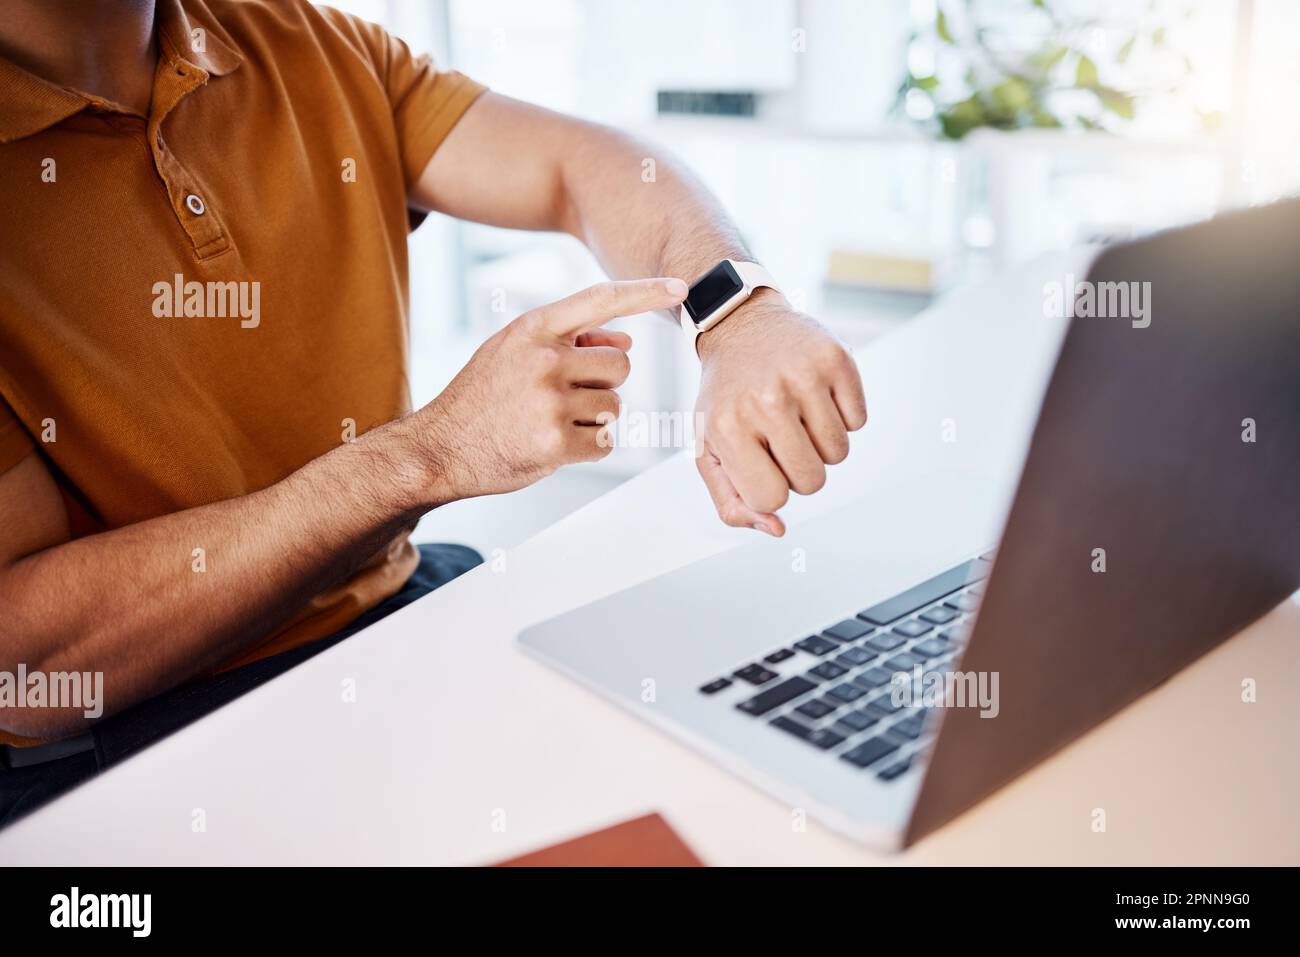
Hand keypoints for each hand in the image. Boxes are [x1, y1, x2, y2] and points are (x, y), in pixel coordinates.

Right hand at [415, 278, 686, 500]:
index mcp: (533, 329)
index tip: (681, 288)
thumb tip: (626, 337)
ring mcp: (551, 402)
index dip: (645, 292)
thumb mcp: (513, 352)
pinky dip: (587, 447)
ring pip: (615, 406)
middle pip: (621, 364)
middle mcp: (545, 359)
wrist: (439, 448)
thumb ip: (568, 340)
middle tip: (563, 397)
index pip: (600, 299)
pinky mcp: (556, 443)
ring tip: (550, 422)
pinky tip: (552, 445)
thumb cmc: (481, 399)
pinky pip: (604, 442)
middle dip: (603, 383)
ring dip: (594, 418)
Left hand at [693, 293, 866, 535]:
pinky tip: (814, 394)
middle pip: (812, 482)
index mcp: (728, 427)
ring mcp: (803, 377)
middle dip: (799, 469)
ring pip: (839, 454)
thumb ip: (732, 502)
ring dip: (821, 443)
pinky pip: (859, 422)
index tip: (760, 460)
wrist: (741, 328)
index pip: (772, 499)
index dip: (771, 487)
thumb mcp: (711, 449)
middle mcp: (766, 401)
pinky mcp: (836, 359)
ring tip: (796, 413)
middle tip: (780, 436)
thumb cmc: (727, 397)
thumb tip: (777, 529)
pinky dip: (842, 415)